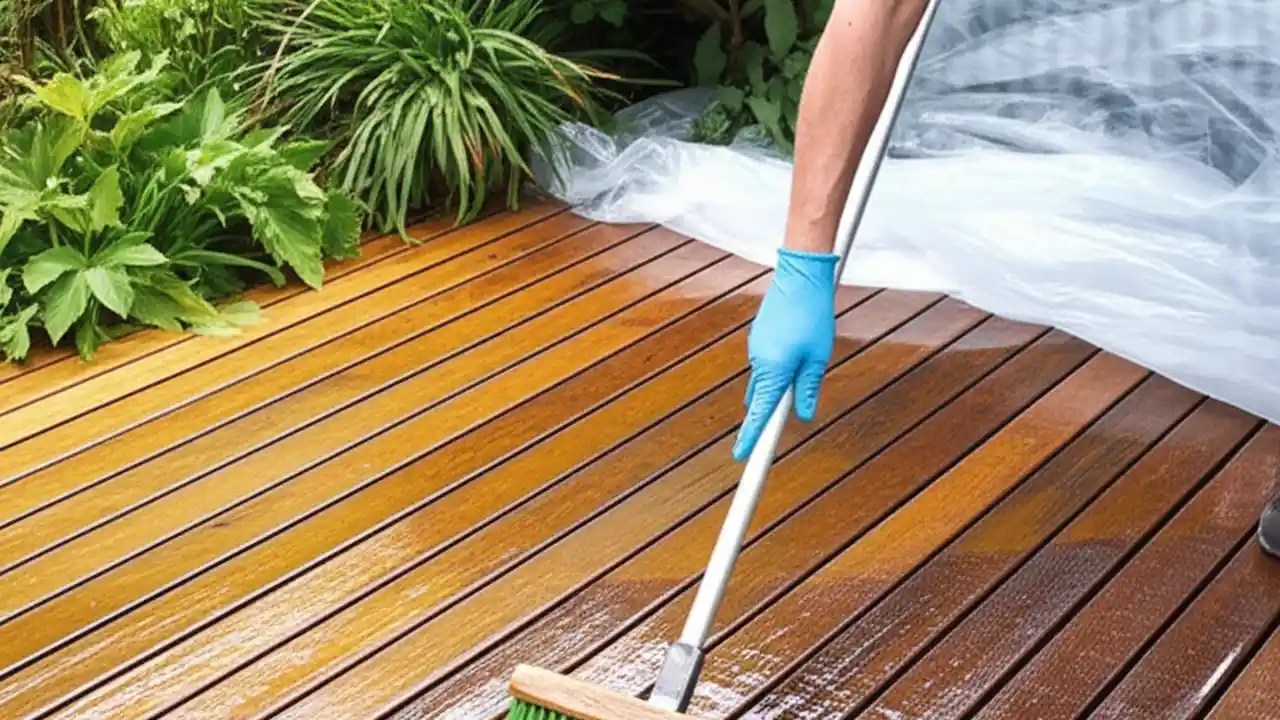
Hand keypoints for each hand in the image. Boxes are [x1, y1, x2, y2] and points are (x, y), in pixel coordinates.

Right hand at [732, 248, 837, 461]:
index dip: (751, 438)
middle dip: (770, 410)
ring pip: (764, 381)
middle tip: (787, 412)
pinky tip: (795, 349)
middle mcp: (759, 363)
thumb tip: (804, 416)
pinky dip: (776, 368)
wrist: (799, 275)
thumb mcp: (818, 357)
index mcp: (774, 371)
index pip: (760, 414)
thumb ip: (809, 388)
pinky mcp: (759, 338)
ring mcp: (756, 349)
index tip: (742, 457)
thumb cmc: (813, 315)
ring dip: (778, 385)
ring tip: (804, 360)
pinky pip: (765, 364)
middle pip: (761, 400)